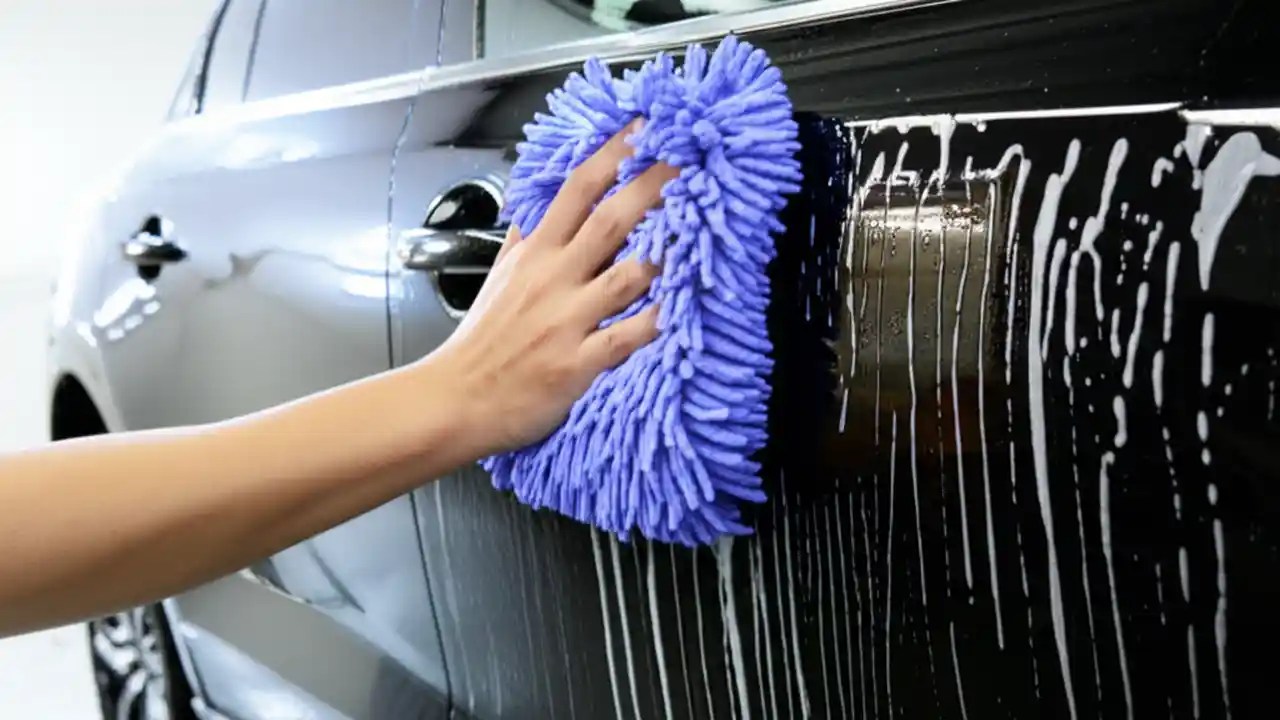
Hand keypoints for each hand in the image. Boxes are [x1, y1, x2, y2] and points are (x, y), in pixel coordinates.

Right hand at [429, 121, 676, 456]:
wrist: (454, 399)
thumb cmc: (481, 341)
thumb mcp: (498, 275)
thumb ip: (526, 238)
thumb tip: (541, 204)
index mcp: (537, 253)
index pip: (577, 189)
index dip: (613, 154)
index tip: (644, 129)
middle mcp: (555, 278)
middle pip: (612, 220)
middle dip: (654, 187)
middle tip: (689, 162)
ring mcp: (568, 320)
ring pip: (628, 275)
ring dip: (667, 253)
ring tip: (704, 230)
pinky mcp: (578, 364)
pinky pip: (627, 338)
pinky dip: (657, 323)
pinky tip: (685, 310)